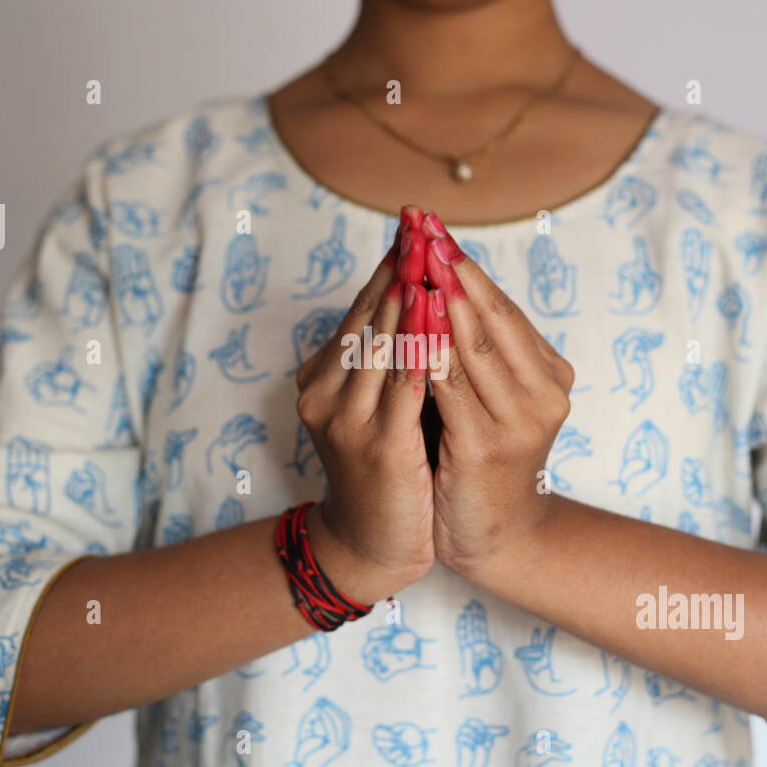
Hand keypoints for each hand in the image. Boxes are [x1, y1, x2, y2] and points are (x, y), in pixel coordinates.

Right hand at [295, 206, 435, 602]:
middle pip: (369, 315)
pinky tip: (443, 318)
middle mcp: (324, 391)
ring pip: (383, 342)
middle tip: (426, 224)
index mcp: (322, 375)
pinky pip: (405, 384)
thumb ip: (391, 354)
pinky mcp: (376, 446)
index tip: (417, 223)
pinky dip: (424, 346)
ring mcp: (345, 418)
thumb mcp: (379, 403)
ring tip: (434, 256)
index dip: (391, 264)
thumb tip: (423, 293)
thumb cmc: (387, 467)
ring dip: (412, 296)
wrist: (372, 542)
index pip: (360, 306)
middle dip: (402, 267)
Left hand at [420, 212, 575, 576]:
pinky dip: (429, 350)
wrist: (495, 536)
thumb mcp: (484, 397)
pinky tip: (408, 321)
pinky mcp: (489, 446)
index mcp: (549, 372)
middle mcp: (546, 391)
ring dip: (440, 297)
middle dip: (451, 266)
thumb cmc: (479, 459)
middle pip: (492, 315)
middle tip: (421, 223)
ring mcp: (522, 420)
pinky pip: (452, 388)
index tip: (429, 223)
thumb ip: (471, 351)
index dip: (463, 263)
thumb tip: (433, 284)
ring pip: (474, 345)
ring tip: (416, 257)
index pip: (502, 306)